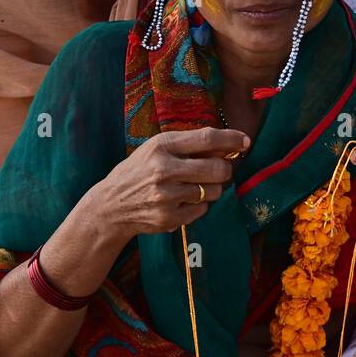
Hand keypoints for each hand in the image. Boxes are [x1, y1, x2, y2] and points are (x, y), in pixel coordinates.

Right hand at [81, 128, 249, 239]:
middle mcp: (163, 170)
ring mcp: (166, 196)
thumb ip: (189, 145)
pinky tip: (183, 200)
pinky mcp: (169, 218)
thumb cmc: (139, 171)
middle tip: (220, 169)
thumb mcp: (156, 149)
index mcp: (161, 146)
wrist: (111, 206)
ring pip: (214, 191)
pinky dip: (200, 204)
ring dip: (213, 188)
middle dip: (225, 169)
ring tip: (195, 186)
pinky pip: (203, 209)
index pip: (207, 138)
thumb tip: (230, 146)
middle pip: (217, 168)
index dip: (231, 139)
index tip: (245, 141)